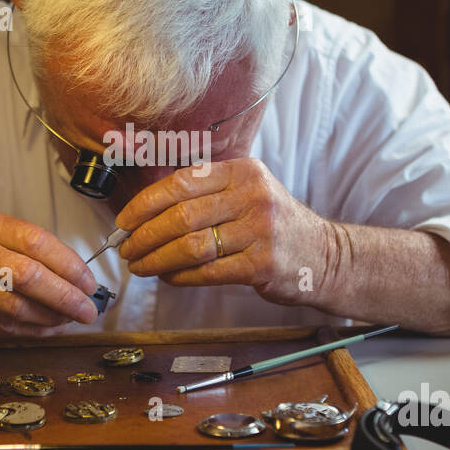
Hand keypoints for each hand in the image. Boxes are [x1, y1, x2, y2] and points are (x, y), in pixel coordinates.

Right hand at [0, 209, 98, 335]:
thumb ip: (21, 249)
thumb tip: (73, 274)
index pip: (36, 241)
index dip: (69, 264)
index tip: (88, 281)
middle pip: (29, 275)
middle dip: (65, 295)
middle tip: (87, 308)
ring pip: (17, 305)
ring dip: (51, 318)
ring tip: (71, 320)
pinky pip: (3, 325)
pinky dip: (31, 330)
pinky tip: (48, 328)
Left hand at [114, 158, 335, 306]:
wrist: (324, 256)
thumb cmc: (274, 225)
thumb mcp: (248, 193)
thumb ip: (205, 195)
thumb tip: (145, 213)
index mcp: (242, 172)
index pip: (181, 183)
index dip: (145, 203)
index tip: (124, 221)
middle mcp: (253, 196)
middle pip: (181, 216)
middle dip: (144, 235)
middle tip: (126, 249)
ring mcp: (260, 231)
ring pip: (191, 246)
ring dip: (157, 259)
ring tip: (141, 266)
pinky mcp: (263, 265)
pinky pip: (208, 272)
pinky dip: (180, 276)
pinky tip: (168, 277)